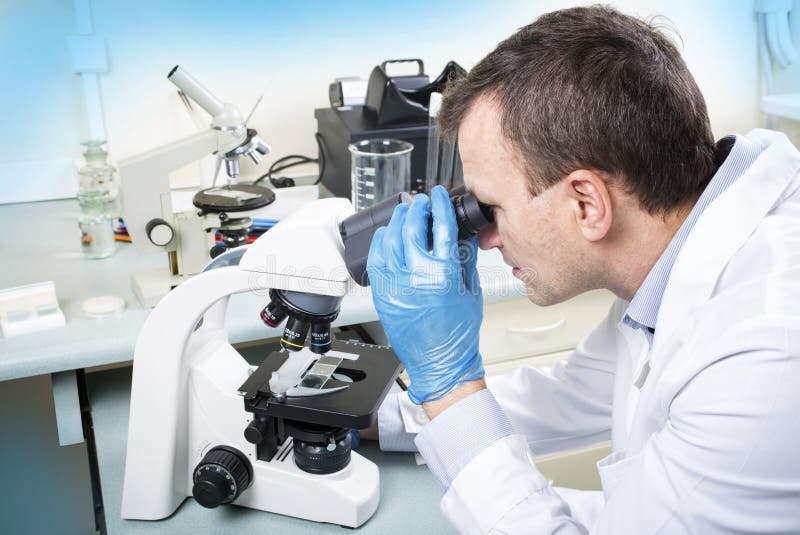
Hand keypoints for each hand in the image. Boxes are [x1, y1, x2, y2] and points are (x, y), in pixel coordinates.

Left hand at [367, 186, 484, 404]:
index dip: (440, 206)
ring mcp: (396, 285)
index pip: (441, 227)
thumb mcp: (470, 290)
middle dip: (416, 209)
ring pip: (390, 240)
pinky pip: (376, 260)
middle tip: (419, 202)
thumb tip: (461, 236)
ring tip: (403, 214)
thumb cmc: (457, 333)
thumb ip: (464, 259)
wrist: (440, 362)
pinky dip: (380, 243)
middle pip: (412, 228)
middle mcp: (418, 276)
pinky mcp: (383, 294)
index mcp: (444, 273)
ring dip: (397, 222)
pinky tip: (386, 235)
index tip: (439, 195)